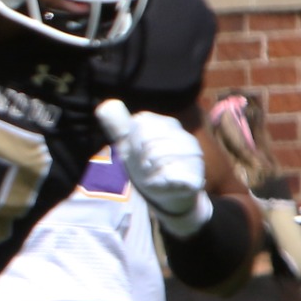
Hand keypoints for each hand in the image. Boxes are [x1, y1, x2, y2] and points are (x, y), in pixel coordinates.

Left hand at [97, 100, 209, 233]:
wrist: (170, 194)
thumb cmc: (148, 168)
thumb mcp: (130, 146)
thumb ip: (119, 127)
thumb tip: (105, 106)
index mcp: (169, 125)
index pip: (142, 126)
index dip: (132, 142)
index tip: (135, 151)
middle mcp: (185, 137)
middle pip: (149, 141)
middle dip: (140, 158)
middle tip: (143, 166)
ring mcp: (193, 156)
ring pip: (159, 158)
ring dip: (148, 171)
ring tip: (151, 175)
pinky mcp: (196, 175)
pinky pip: (170, 175)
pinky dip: (158, 182)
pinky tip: (159, 183)